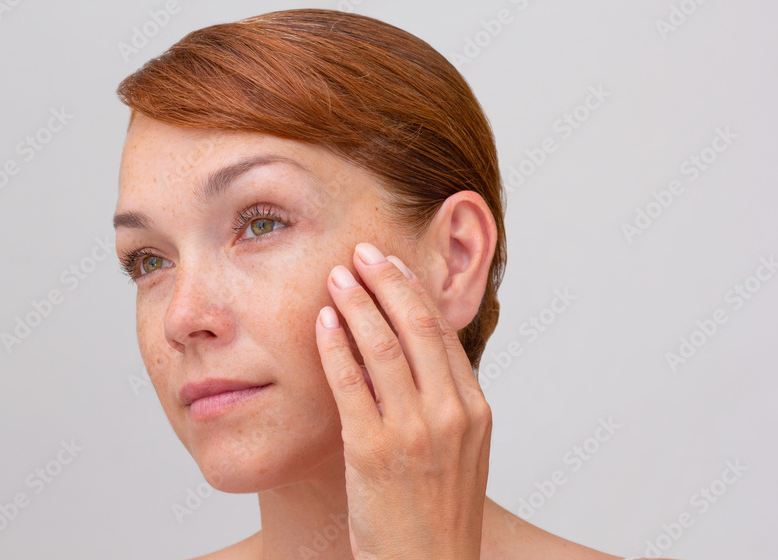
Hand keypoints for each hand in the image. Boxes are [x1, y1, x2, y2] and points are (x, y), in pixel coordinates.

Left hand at [315, 242, 491, 559]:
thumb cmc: (436, 513)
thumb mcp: (459, 452)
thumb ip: (444, 403)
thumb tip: (416, 356)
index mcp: (474, 410)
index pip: (442, 332)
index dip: (413, 290)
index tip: (391, 264)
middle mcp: (450, 414)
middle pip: (417, 326)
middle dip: (387, 280)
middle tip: (362, 251)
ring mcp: (414, 431)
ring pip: (383, 346)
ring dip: (357, 303)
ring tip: (337, 275)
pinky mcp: (375, 451)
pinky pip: (351, 384)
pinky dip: (335, 347)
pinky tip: (322, 323)